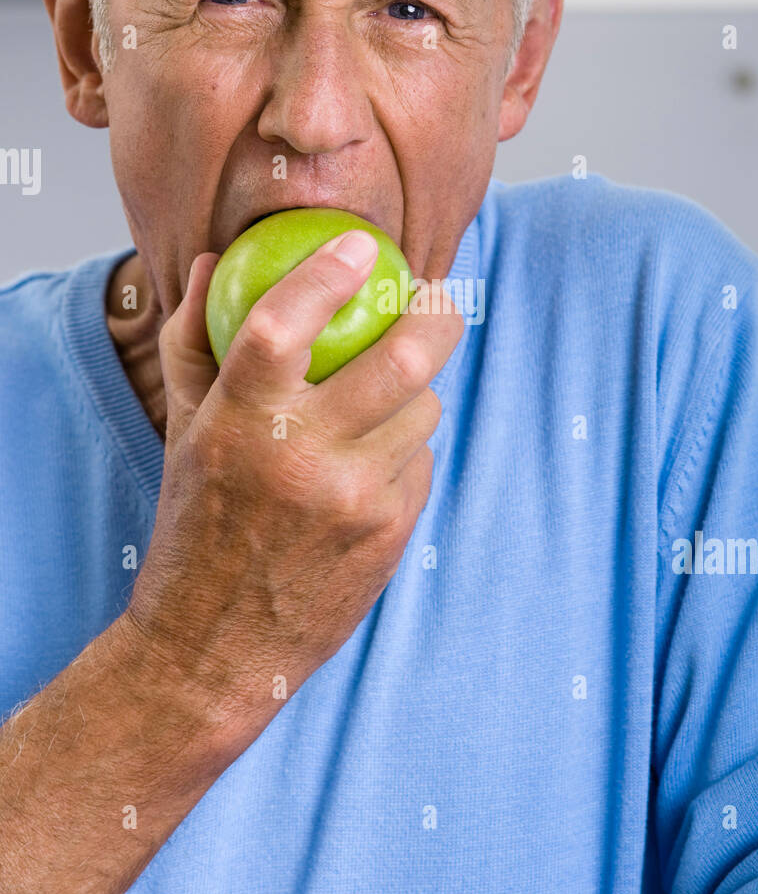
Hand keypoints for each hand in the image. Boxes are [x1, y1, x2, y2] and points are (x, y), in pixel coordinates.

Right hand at [124, 229, 463, 743]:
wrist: (216, 647)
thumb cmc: (197, 524)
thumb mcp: (184, 434)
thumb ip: (193, 343)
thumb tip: (212, 261)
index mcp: (237, 424)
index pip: (280, 323)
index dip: (326, 274)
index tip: (362, 246)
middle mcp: (301, 458)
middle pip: (403, 358)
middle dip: (436, 314)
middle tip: (436, 297)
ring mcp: (354, 499)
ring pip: (424, 409)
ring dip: (415, 392)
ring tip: (386, 398)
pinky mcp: (391, 533)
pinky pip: (421, 461)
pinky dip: (406, 448)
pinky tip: (374, 462)